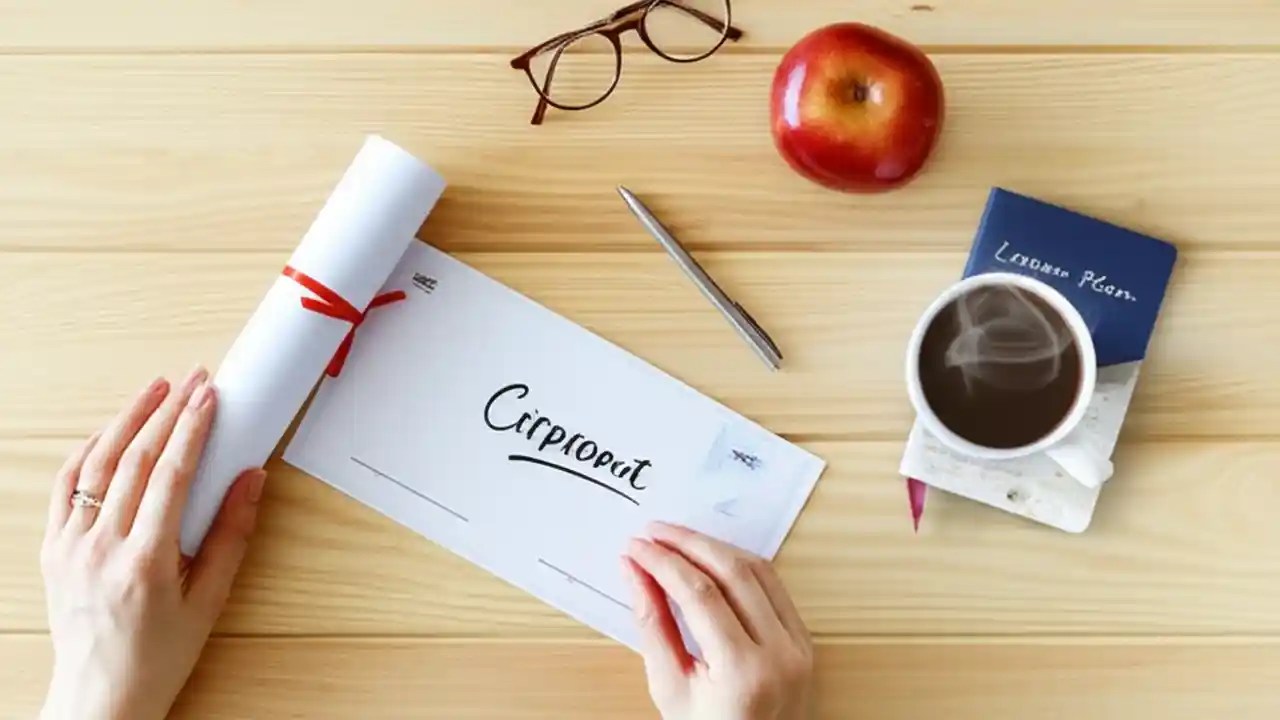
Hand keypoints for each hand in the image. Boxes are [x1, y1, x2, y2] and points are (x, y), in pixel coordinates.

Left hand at [39, 368, 265, 719]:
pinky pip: (67, 485)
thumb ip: (232, 535)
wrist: (101, 695)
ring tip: (156, 389)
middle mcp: (100, 549)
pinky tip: (111, 431)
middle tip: (194, 381)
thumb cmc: (158, 656)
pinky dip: (89, 450)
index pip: (170, 476)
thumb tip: (250, 480)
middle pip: (135, 460)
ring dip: (128, 419)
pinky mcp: (53, 548)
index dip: (193, 429)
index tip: (210, 398)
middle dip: (168, 412)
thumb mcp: (209, 601)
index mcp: (144, 564)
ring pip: (97, 463)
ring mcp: (70, 546)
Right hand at [623, 523, 813, 719]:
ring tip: (677, 539)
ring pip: (759, 572)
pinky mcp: (804, 641)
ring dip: (715, 548)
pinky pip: (774, 588)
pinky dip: (741, 566)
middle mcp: (780, 654)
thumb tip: (635, 571)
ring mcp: (798, 646)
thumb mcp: (669, 689)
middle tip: (653, 533)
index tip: (636, 548)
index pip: (699, 595)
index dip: (663, 563)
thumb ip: (653, 625)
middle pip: (732, 573)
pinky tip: (711, 558)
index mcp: (743, 673)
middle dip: (688, 544)